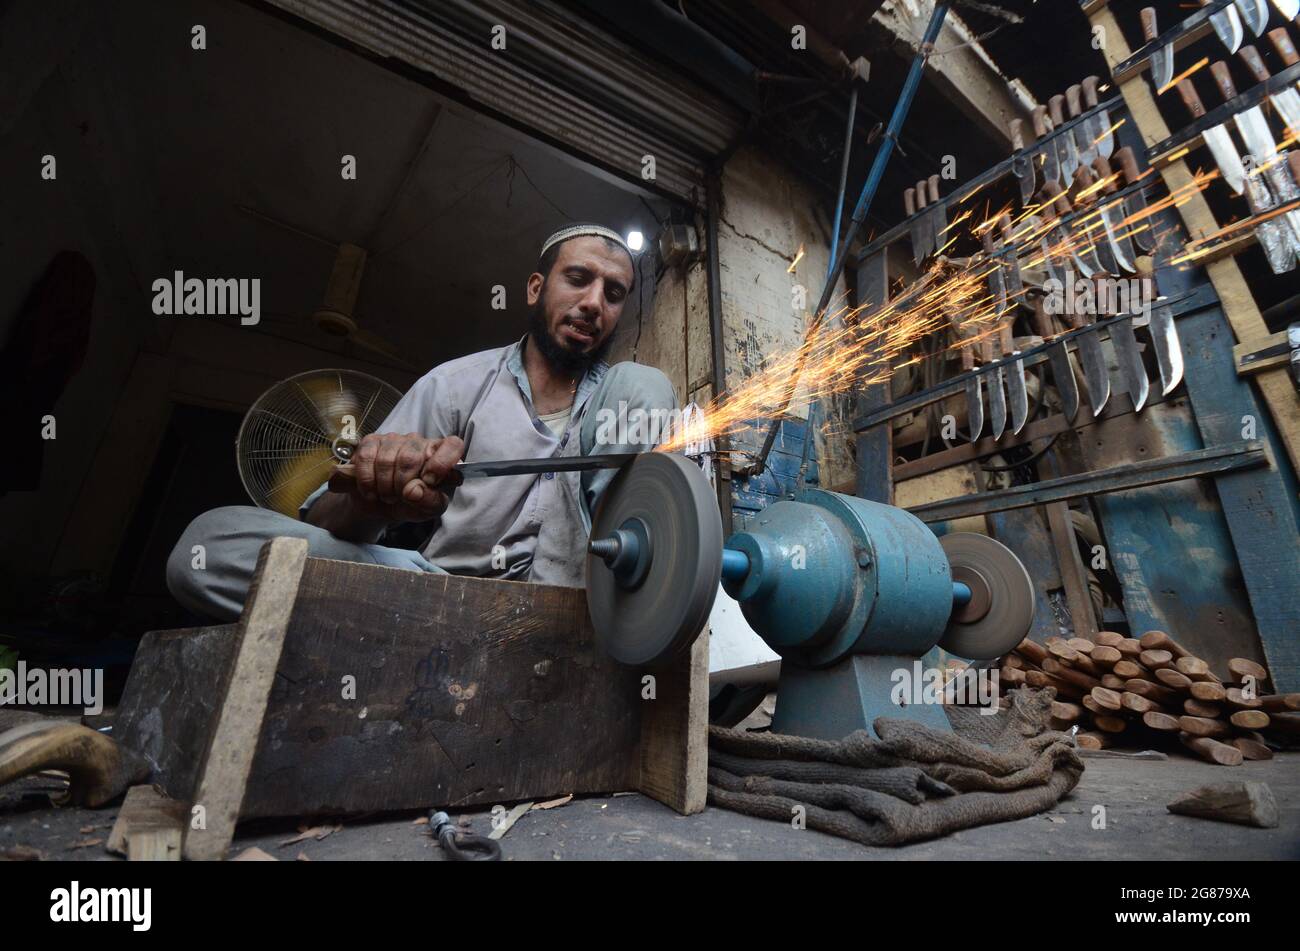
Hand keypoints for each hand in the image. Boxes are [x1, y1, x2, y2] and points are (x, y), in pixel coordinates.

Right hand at [328, 433, 464, 522]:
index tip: (430, 481)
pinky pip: (367, 458)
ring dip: (385, 486)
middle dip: (402, 485)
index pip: (452, 445)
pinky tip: (371, 490)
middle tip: (401, 497)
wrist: (379, 506)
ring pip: (387, 460)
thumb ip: (431, 502)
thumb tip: (414, 490)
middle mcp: (418, 443)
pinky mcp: (370, 442)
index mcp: (440, 455)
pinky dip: (367, 481)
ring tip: (388, 495)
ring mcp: (393, 440)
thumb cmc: (410, 503)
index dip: (442, 463)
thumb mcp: (428, 510)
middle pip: (411, 458)